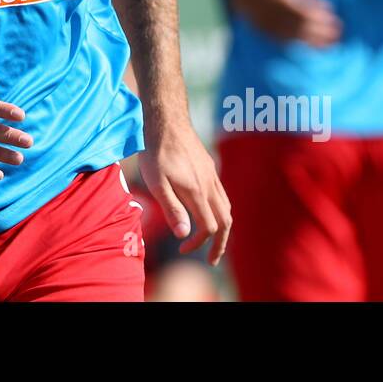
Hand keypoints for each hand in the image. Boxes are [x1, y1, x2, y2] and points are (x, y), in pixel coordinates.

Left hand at [137, 127, 231, 264]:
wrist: (166, 121)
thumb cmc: (156, 152)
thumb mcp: (156, 183)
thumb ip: (172, 209)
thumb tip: (184, 235)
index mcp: (197, 192)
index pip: (209, 228)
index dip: (198, 243)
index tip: (182, 248)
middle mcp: (210, 185)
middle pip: (225, 221)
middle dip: (220, 244)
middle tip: (211, 260)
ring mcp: (212, 175)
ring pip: (226, 207)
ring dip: (222, 227)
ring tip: (212, 240)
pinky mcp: (209, 167)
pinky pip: (222, 194)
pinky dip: (219, 210)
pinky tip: (207, 211)